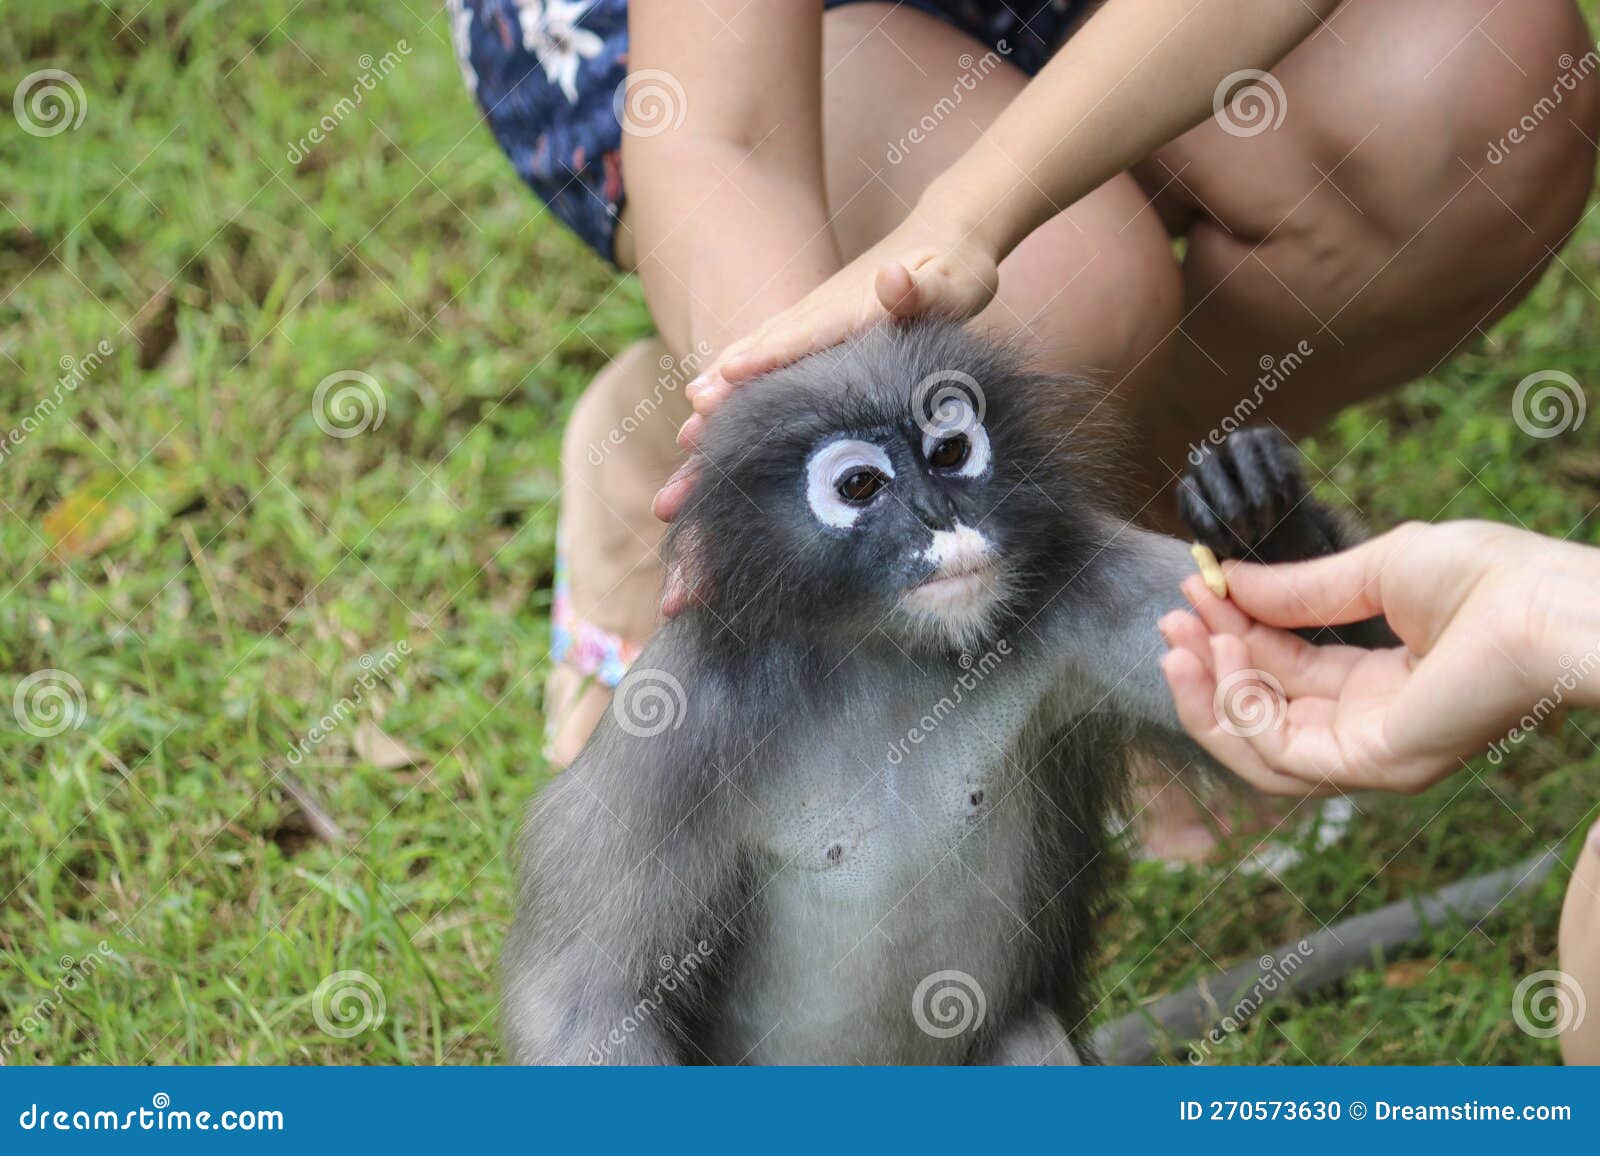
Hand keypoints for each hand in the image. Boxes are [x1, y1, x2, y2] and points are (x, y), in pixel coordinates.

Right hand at [652, 216, 1000, 524]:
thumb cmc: (955, 268)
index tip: (724, 376)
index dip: (764, 359)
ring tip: (686, 435)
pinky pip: (767, 363)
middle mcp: (818, 316)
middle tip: (687, 429)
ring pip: (756, 361)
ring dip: (720, 394)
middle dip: (723, 392)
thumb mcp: (952, 278)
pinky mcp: (811, 335)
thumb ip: (922, 285)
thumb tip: (891, 277)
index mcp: (848, 309)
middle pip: (762, 355)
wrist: (945, 240)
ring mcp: (810, 324)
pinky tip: (714, 411)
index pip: (800, 336)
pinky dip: (737, 387)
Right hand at [1157, 521, 1599, 797]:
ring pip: (1259, 748)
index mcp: (1381, 683)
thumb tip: (1229, 582)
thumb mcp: (1375, 569)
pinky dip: (1240, 708)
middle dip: (1208, 668)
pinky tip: (1223, 655)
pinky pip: (1280, 753)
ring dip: (1210, 697)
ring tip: (1179, 645)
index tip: (1193, 590)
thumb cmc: (1492, 578)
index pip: (1283, 671)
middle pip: (1262, 715)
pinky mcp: (1373, 765)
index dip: (1232, 634)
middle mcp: (1370, 727)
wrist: (1547, 605)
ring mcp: (1372, 753)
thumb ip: (1300, 589)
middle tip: (1170, 621)